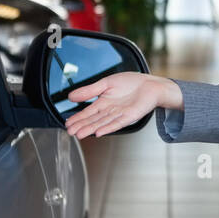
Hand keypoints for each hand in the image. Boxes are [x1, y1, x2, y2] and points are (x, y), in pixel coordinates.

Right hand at [64, 72, 180, 137]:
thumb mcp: (106, 83)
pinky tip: (99, 132)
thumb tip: (71, 96)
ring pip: (102, 123)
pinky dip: (108, 128)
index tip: (67, 124)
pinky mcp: (130, 116)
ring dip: (90, 129)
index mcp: (103, 102)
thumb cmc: (131, 83)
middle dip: (81, 126)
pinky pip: (117, 123)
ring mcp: (119, 114)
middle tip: (70, 132)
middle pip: (93, 120)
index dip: (77, 118)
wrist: (151, 84)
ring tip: (79, 134)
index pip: (88, 112)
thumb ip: (89, 91)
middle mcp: (110, 110)